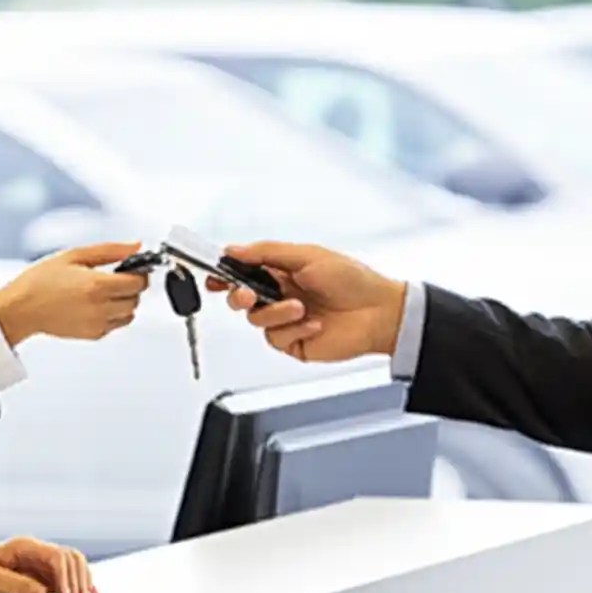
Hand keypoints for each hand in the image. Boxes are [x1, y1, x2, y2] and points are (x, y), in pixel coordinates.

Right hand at [0, 242, 148, 346]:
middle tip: (116, 277)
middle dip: (131, 287)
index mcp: (97, 285)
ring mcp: (98, 324)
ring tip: (104, 291)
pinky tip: (95, 304)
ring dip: (124, 302)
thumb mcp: (75, 255)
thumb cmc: (40, 281)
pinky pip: (116, 325)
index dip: (138, 272)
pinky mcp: (93, 335)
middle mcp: (101, 307)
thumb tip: (135, 246)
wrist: (21, 308)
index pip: (138, 282)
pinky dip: (113, 314)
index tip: (130, 267)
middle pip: (136, 299)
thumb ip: (110, 250)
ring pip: (129, 314)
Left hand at [0, 536, 98, 592]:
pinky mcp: (41, 576)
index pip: (56, 556)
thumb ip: (16, 585)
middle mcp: (35, 551)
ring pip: (72, 565)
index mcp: (24, 546)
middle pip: (69, 558)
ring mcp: (39, 563)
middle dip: (79, 579)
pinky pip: (66, 578)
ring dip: (82, 581)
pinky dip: (78, 586)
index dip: (66, 577)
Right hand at [207, 241, 406, 362]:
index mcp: (280, 271)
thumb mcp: (307, 255)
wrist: (378, 313)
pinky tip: (315, 324)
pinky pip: (276, 338)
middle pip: (239, 298)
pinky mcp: (293, 342)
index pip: (242, 272)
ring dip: (276, 313)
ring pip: (256, 320)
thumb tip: (234, 250)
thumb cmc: (352, 280)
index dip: (224, 274)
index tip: (213, 277)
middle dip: (238, 296)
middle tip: (247, 295)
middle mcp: (279, 295)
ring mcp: (285, 320)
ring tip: (301, 308)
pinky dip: (294, 330)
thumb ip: (267, 252)